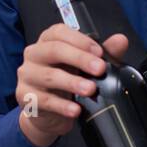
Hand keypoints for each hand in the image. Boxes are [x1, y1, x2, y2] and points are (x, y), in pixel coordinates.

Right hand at [16, 24, 129, 146]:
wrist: (49, 114)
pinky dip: (62, 106)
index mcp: (47, 41)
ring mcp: (26, 76)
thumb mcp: (85, 67)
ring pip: (49, 76)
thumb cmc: (67, 83)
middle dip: (79, 58)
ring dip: (72, 83)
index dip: (80, 40)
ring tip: (91, 90)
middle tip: (100, 69)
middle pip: (53, 50)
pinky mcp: (24, 96)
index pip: (59, 32)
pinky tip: (76, 109)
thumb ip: (103, 53)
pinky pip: (44, 100)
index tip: (99, 51)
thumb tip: (121, 40)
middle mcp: (34, 54)